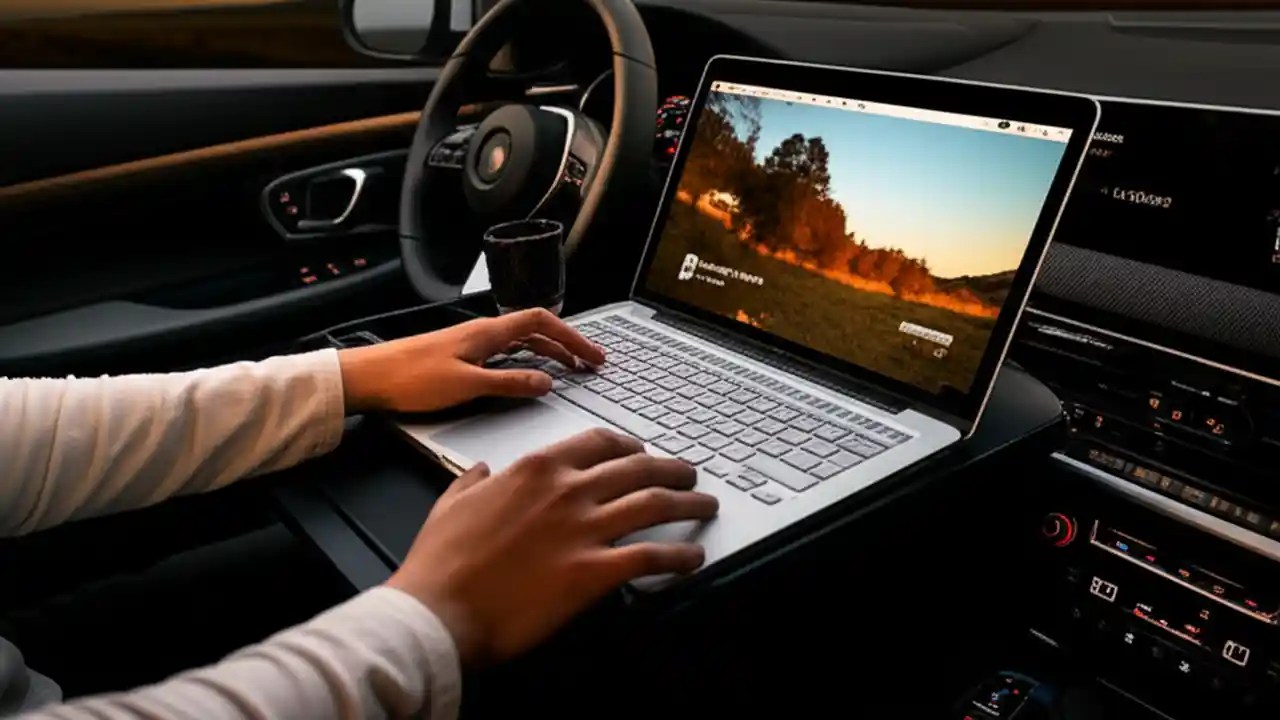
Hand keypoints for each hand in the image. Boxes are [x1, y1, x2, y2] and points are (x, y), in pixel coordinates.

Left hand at [338, 308, 604, 413]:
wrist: (368, 378)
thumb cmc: (411, 380)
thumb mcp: (467, 386)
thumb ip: (509, 383)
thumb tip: (546, 382)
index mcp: (487, 332)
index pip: (541, 321)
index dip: (572, 336)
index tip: (593, 356)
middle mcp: (482, 332)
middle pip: (535, 330)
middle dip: (567, 345)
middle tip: (590, 365)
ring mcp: (471, 343)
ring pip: (521, 342)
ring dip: (549, 353)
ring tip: (569, 370)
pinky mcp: (460, 356)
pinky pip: (506, 352)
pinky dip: (527, 360)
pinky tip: (529, 375)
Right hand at [386, 428, 717, 665]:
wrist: (437, 611)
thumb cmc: (441, 562)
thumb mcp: (452, 503)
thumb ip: (474, 481)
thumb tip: (482, 470)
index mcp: (536, 469)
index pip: (599, 442)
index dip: (629, 446)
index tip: (641, 452)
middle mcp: (567, 490)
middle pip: (639, 466)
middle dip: (672, 467)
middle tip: (689, 473)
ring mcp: (583, 529)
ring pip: (656, 502)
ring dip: (689, 502)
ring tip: (706, 505)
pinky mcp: (593, 572)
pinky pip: (652, 556)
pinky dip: (680, 556)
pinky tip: (694, 558)